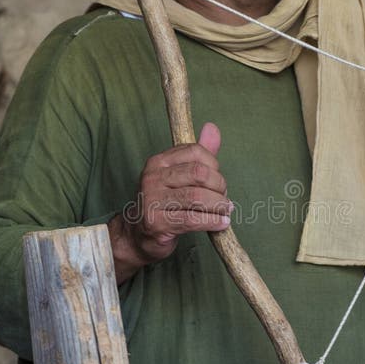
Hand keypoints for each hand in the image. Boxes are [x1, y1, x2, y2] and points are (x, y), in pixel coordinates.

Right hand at [109, 122, 231, 282]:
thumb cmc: (164, 204)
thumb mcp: (179, 176)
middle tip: (224, 199)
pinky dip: (213, 221)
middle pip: (199, 173)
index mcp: (159, 162)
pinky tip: (222, 223)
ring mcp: (152, 200)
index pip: (195, 151)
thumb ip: (198, 155)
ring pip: (197, 197)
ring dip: (219, 205)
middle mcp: (152, 177)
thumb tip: (212, 128)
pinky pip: (193, 219)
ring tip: (226, 211)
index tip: (217, 181)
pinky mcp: (156, 223)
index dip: (214, 165)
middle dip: (219, 186)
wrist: (138, 235)